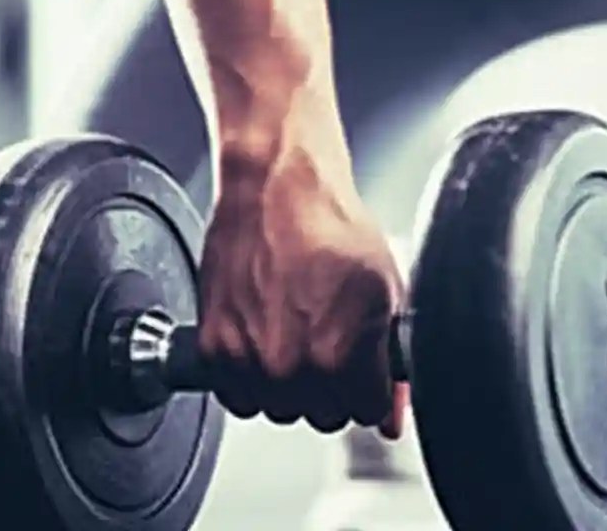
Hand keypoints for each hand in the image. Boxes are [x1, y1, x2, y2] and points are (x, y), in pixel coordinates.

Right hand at [197, 106, 407, 437]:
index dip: (369, 385)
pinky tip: (267, 337)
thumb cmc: (330, 227)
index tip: (363, 364)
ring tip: (296, 333)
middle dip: (332, 386)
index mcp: (339, 356)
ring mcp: (248, 361)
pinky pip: (239, 397)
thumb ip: (391, 363)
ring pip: (280, 411)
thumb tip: (391, 415)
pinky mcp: (214, 350)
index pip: (366, 413)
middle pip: (323, 416)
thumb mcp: (385, 291)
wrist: (275, 190)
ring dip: (290, 385)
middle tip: (328, 339)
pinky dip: (251, 376)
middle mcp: (289, 366)